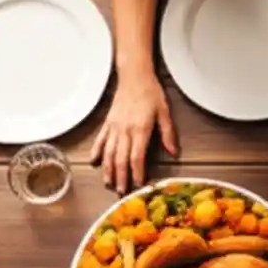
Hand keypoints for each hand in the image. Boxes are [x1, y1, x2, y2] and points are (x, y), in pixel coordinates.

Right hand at [90, 71, 176, 190]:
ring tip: (108, 183)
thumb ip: (168, 134)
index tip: (139, 184)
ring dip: (108, 169)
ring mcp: (114, 127)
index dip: (137, 172)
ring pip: (108, 152)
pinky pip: (100, 140)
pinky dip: (96, 152)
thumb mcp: (165, 112)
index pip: (137, 156)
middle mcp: (125, 130)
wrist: (134, 76)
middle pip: (121, 158)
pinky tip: (94, 162)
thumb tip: (173, 153)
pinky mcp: (108, 122)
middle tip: (121, 192)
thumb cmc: (151, 92)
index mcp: (140, 129)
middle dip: (121, 177)